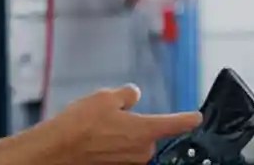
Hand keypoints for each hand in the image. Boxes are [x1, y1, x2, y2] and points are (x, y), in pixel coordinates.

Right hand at [48, 84, 201, 164]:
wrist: (56, 151)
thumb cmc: (81, 125)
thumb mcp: (106, 98)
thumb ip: (126, 96)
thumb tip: (133, 96)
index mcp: (146, 130)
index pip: (176, 124)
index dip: (188, 119)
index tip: (196, 117)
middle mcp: (141, 151)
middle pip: (148, 134)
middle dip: (135, 125)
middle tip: (111, 118)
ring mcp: (129, 163)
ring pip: (132, 145)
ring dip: (121, 137)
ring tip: (97, 130)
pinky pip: (119, 154)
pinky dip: (110, 147)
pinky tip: (93, 141)